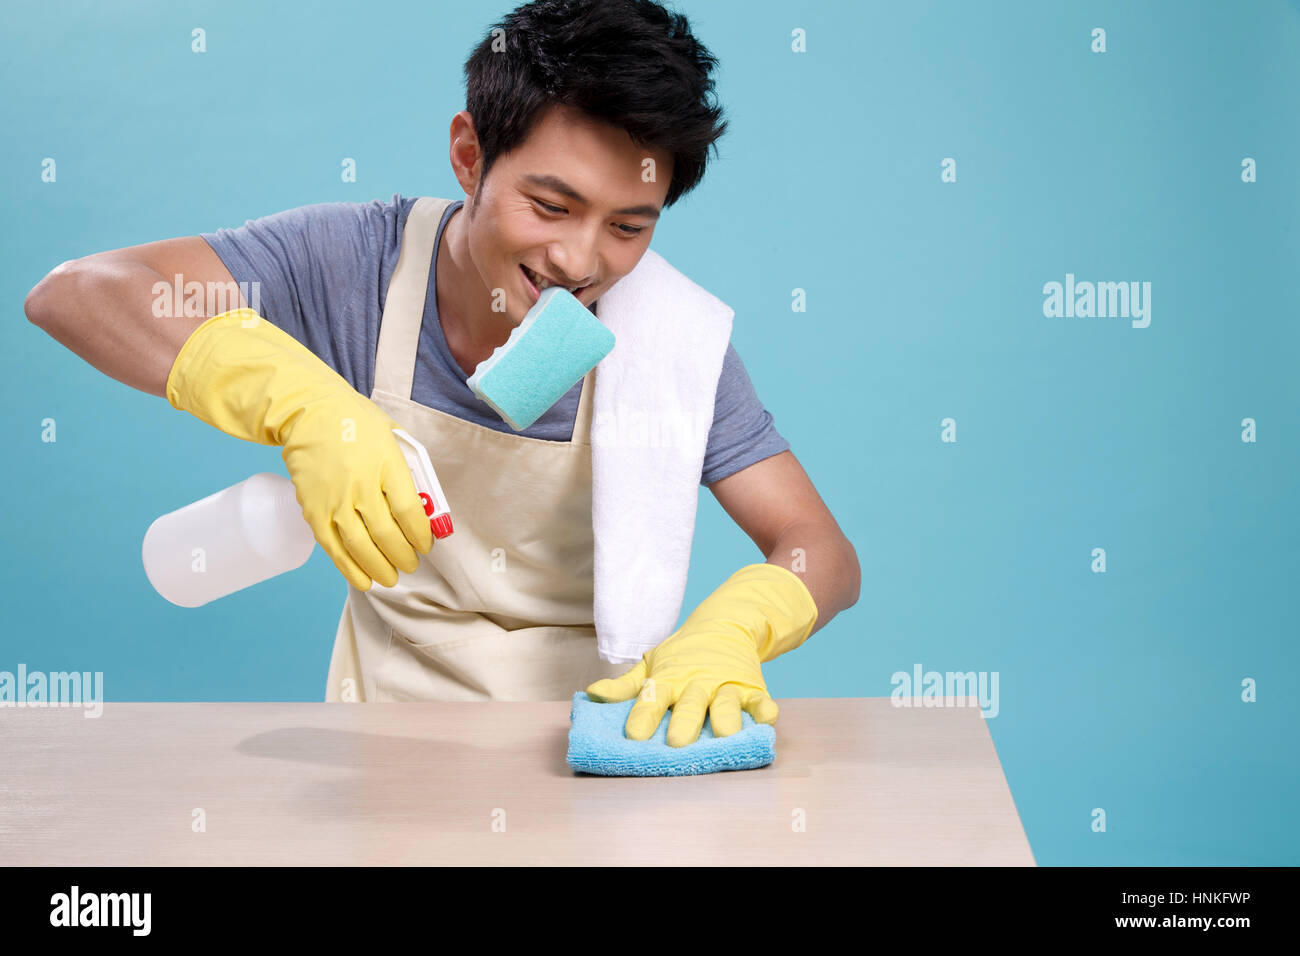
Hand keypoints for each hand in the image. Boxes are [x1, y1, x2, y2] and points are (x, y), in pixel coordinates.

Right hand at [279, 384, 431, 590]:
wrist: (308, 412)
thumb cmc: (356, 422)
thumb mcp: (394, 435)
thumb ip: (411, 468)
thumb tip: (427, 504)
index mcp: (386, 463)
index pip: (410, 511)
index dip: (421, 535)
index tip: (426, 544)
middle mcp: (360, 485)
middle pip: (387, 535)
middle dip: (403, 557)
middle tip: (411, 564)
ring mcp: (334, 500)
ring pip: (361, 547)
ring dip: (380, 568)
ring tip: (392, 577)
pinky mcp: (313, 510)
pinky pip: (333, 547)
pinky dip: (349, 568)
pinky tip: (363, 580)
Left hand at [586, 563, 817, 746]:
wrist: (726, 624)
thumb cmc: (682, 654)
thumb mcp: (651, 664)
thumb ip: (624, 686)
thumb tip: (591, 694)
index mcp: (669, 678)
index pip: (653, 697)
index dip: (643, 716)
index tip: (633, 735)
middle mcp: (697, 683)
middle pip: (690, 704)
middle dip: (685, 721)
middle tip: (677, 741)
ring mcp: (726, 685)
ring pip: (726, 703)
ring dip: (726, 716)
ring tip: (725, 732)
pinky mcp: (752, 688)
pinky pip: (760, 700)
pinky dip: (765, 708)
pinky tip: (768, 716)